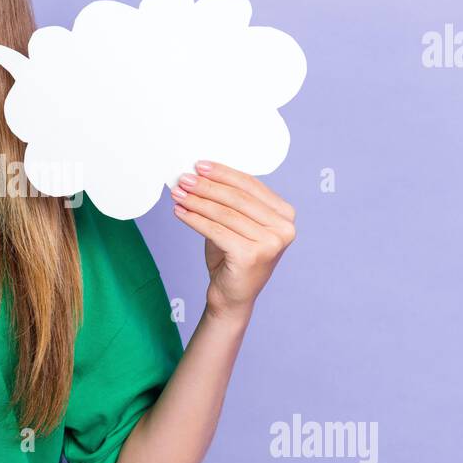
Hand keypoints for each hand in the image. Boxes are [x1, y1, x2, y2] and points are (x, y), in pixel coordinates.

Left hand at [170, 160, 295, 324]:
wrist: (232, 297)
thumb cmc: (233, 258)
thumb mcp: (236, 224)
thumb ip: (229, 201)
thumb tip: (200, 174)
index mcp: (285, 215)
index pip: (251, 186)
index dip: (223, 173)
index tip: (199, 166)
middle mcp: (284, 228)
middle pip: (238, 198)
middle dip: (207, 186)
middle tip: (183, 179)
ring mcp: (271, 243)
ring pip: (225, 214)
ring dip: (197, 201)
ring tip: (178, 194)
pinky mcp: (252, 256)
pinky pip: (216, 231)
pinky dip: (195, 220)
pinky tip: (180, 212)